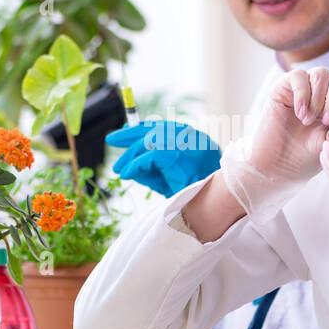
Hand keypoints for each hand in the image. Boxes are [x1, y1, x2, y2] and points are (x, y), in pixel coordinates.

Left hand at [106, 121, 221, 197]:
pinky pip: (148, 158)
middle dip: (129, 135)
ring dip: (130, 156)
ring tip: (119, 168)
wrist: (217, 201)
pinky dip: (134, 166)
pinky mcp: (175, 155)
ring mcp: (183, 143)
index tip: (124, 131)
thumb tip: (130, 167)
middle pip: (152, 130)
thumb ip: (154, 170)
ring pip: (148, 143)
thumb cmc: (198, 191)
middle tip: (112, 139)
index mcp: (190, 137)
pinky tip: (126, 174)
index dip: (140, 129)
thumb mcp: (172, 177)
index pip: (161, 127)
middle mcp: (188, 135)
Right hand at [221, 67, 328, 224]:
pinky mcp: (285, 87)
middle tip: (327, 121)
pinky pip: (299, 77)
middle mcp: (325, 92)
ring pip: (321, 74)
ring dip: (317, 100)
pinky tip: (299, 113)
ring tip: (308, 121)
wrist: (279, 166)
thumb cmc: (308, 155)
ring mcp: (305, 88)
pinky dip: (302, 95)